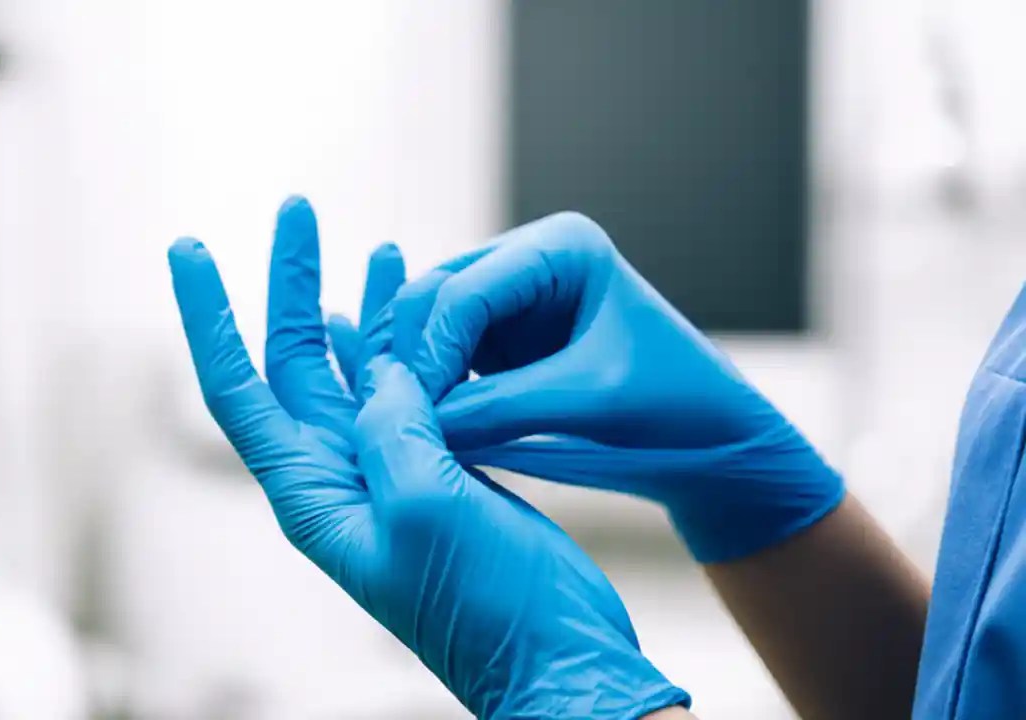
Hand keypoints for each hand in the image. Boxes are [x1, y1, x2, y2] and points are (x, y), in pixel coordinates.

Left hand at [167, 198, 689, 718]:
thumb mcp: (427, 507)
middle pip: (296, 366)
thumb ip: (392, 427)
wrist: (558, 658)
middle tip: (296, 211)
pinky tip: (407, 312)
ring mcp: (391, 475)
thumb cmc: (489, 610)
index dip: (208, 318)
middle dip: (292, 287)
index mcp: (313, 495)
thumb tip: (381, 369)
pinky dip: (409, 347)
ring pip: (360, 373)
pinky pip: (409, 395)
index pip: (238, 390)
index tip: (189, 252)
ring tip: (373, 246)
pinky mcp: (441, 474)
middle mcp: (340, 479)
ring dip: (363, 307)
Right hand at [368, 212, 844, 562]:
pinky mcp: (500, 342)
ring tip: (405, 428)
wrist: (712, 443)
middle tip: (399, 421)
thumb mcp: (590, 402)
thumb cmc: (674, 408)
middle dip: (415, 358)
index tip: (416, 409)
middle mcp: (528, 261)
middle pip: (435, 298)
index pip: (468, 290)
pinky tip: (418, 425)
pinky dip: (428, 389)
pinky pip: (443, 357)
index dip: (433, 349)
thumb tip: (419, 423)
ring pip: (428, 328)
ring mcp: (509, 301)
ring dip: (414, 374)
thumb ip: (503, 406)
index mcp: (562, 247)